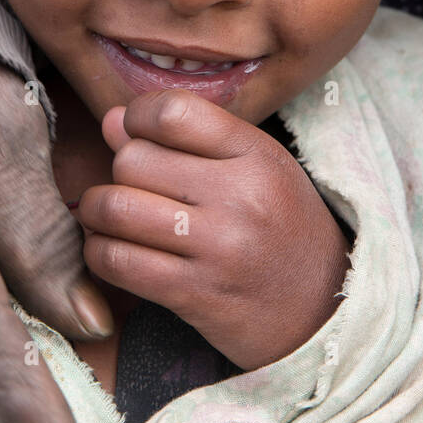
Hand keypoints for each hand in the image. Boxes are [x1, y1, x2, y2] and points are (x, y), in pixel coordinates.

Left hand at [77, 91, 349, 370]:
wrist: (326, 310)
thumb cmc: (283, 228)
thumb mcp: (256, 169)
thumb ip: (187, 140)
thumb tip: (112, 120)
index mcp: (258, 154)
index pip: (172, 112)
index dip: (138, 117)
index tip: (137, 133)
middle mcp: (240, 196)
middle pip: (134, 160)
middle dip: (120, 171)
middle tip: (135, 186)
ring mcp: (218, 248)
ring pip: (116, 207)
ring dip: (97, 211)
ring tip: (108, 215)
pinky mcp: (195, 295)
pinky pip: (117, 262)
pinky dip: (99, 253)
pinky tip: (112, 250)